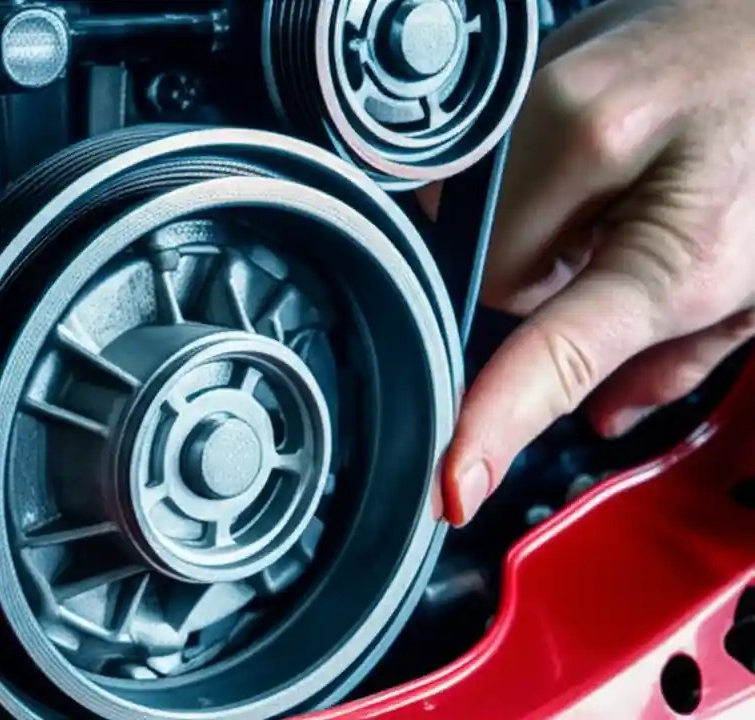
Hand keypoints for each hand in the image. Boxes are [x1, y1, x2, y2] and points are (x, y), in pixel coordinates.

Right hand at [442, 0, 754, 525]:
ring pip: (481, 219)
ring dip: (536, 233)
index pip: (552, 344)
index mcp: (671, 215)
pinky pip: (492, 161)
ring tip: (620, 195)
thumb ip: (678, 358)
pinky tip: (601, 157)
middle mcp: (583, 132)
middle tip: (624, 255)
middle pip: (498, 276)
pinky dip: (531, 181)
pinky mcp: (533, 61)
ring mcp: (547, 83)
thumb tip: (599, 414)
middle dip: (548, 288)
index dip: (495, 418)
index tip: (452, 479)